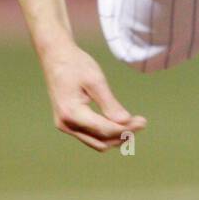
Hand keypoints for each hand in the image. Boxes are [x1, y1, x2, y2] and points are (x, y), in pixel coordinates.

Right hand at [39, 38, 145, 152]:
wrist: (55, 57)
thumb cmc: (75, 65)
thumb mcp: (95, 80)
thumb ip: (109, 103)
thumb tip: (125, 122)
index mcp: (71, 112)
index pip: (104, 129)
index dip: (125, 129)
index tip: (143, 122)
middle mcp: (65, 124)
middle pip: (101, 140)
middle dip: (122, 134)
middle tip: (141, 123)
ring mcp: (65, 126)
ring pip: (97, 142)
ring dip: (116, 137)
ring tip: (134, 125)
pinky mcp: (68, 124)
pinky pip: (91, 136)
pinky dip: (106, 133)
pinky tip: (120, 124)